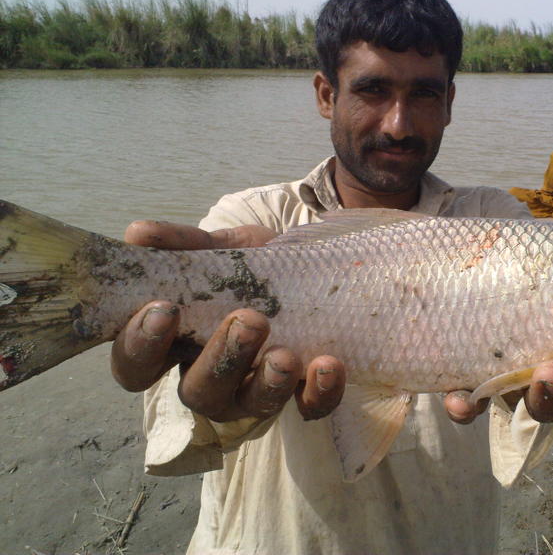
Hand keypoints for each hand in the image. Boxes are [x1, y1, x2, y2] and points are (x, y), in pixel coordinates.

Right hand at [110, 221, 345, 422]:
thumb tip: (139, 232)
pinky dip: (320, 392)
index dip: (142, 346)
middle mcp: (210, 378)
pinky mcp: (302, 391)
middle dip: (221, 360)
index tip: (164, 310)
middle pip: (199, 392)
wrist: (307, 265)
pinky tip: (328, 365)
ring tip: (285, 355)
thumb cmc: (245, 266)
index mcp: (174, 346)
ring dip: (268, 383)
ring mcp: (255, 391)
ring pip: (252, 406)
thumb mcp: (217, 249)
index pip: (137, 364)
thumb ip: (181, 244)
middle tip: (248, 321)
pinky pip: (309, 407)